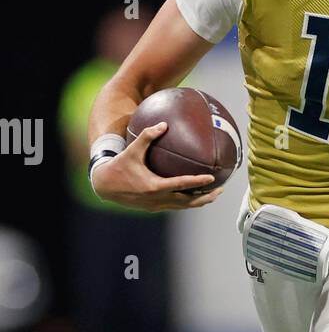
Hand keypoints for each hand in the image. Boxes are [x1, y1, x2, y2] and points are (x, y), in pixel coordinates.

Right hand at [90, 123, 223, 210]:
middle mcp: (157, 199)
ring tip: (213, 194)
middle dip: (205, 197)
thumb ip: (148, 136)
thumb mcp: (132, 150)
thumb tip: (164, 124)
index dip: (197, 182)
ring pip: (183, 206)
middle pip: (188, 201)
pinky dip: (188, 202)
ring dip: (199, 202)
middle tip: (220, 189)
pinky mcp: (154, 208)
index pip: (181, 185)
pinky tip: (195, 195)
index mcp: (154, 186)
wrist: (105, 186)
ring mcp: (156, 206)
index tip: (212, 178)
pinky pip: (176, 206)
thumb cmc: (119, 165)